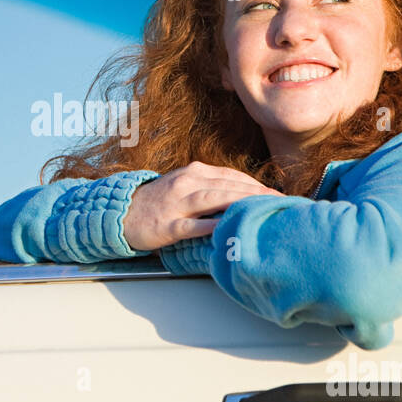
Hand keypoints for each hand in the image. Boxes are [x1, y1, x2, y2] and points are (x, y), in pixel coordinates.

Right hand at [122, 161, 285, 251]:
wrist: (121, 211)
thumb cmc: (158, 202)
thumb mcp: (184, 186)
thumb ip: (211, 187)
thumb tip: (244, 196)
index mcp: (193, 172)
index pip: (232, 176)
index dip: (257, 185)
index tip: (278, 194)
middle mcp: (186, 183)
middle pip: (228, 186)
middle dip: (257, 194)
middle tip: (280, 202)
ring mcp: (175, 204)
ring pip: (213, 199)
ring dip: (240, 203)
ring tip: (262, 210)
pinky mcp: (166, 225)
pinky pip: (191, 225)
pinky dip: (209, 225)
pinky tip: (226, 228)